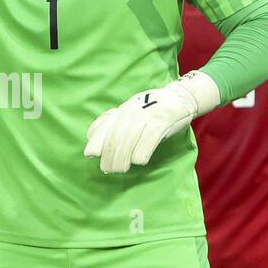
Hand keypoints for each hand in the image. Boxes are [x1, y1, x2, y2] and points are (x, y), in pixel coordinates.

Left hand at [83, 71, 219, 173]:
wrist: (177, 98)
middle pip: (114, 139)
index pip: (102, 127)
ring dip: (121, 160)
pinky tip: (140, 161)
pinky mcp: (161, 123)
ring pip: (127, 142)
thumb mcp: (128, 113)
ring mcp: (146, 117)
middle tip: (108, 170)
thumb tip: (90, 139)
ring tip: (120, 170)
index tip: (90, 155)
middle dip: (109, 157)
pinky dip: (141, 154)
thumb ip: (110, 124)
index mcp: (121, 112)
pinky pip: (147, 142)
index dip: (95, 142)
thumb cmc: (149, 110)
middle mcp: (130, 113)